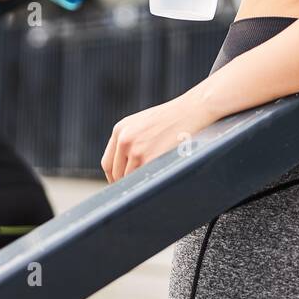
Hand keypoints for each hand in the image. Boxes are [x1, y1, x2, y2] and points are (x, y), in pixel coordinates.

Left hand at [101, 91, 217, 182]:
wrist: (191, 110)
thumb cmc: (170, 118)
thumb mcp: (141, 123)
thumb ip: (128, 140)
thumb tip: (122, 168)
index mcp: (119, 129)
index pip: (107, 163)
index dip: (113, 177)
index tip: (120, 184)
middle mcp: (124, 139)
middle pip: (116, 173)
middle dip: (125, 183)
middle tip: (137, 187)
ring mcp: (136, 149)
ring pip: (129, 178)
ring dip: (139, 182)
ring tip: (152, 178)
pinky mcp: (150, 158)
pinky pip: (143, 179)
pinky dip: (149, 182)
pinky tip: (157, 177)